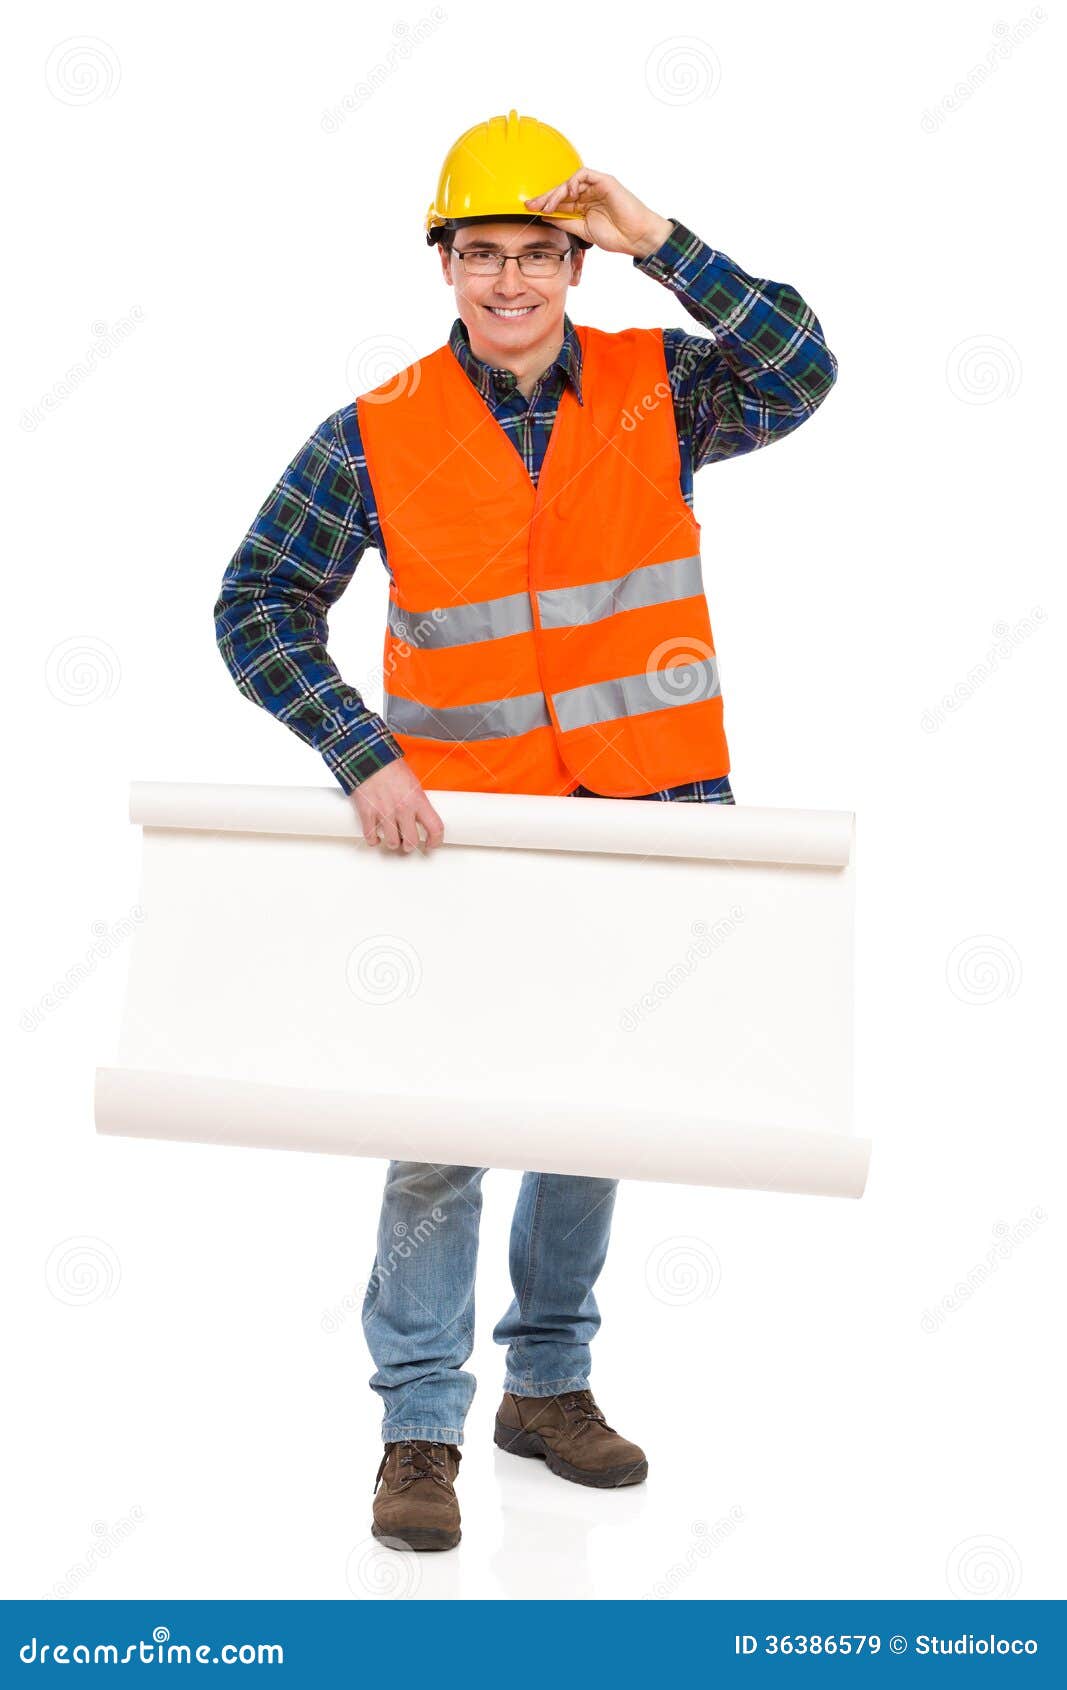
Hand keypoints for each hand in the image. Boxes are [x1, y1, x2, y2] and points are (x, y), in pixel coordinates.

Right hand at [350, 759, 444, 852]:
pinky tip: (376, 837)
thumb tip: (419, 814)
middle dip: (410, 846)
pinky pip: (371, 836)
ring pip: (392, 843)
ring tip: (392, 839)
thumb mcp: (412, 782)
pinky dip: (373, 840)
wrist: (368, 756)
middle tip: (408, 843)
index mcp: (418, 799)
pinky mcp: (367, 813)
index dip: (436, 840)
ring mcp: (384, 812)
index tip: (432, 844)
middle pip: (412, 841)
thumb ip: (416, 800)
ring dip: (393, 844)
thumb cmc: (389, 764)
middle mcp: (402, 808)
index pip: (435, 827)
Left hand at [524, 171, 673, 259]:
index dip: (545, 204)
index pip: (561, 201)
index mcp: (584, 206)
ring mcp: (597, 186)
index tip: (530, 209)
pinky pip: (584, 175)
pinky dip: (573, 182)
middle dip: (545, 197)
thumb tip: (547, 217)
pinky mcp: (604, 181)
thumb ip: (565, 222)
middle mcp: (589, 194)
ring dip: (557, 192)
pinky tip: (568, 194)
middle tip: (532, 204)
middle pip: (562, 190)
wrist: (636, 237)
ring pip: (570, 182)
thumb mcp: (583, 231)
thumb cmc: (616, 235)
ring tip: (549, 205)